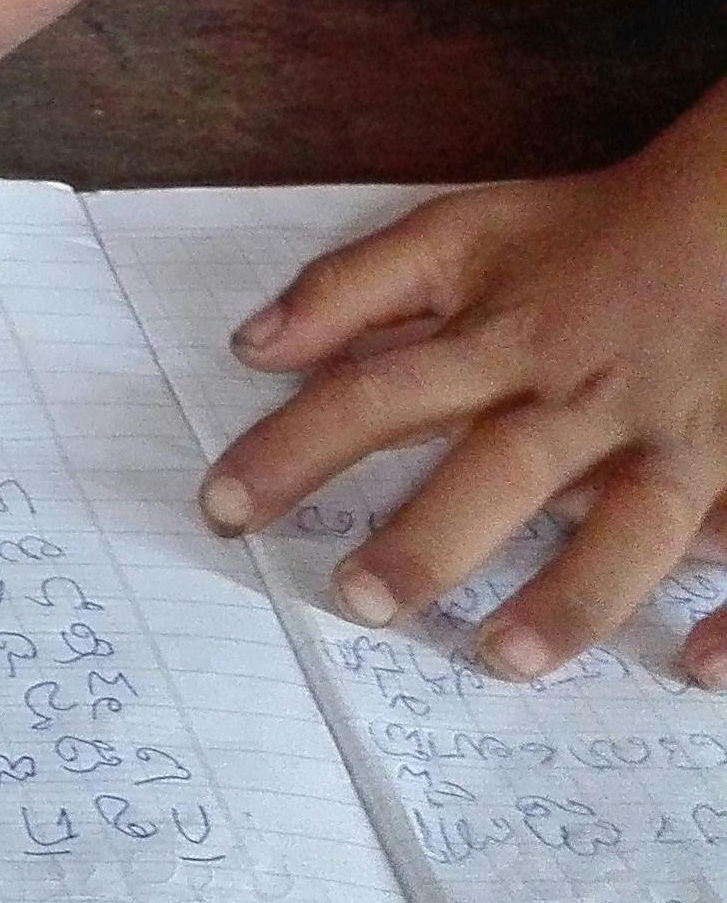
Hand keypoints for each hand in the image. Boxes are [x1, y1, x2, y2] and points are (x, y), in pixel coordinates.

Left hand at [204, 115, 726, 681]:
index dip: (293, 450)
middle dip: (428, 541)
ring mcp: (678, 439)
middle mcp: (584, 394)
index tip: (223, 507)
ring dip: (569, 598)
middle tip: (358, 603)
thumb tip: (250, 346)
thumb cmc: (584, 233)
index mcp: (503, 339)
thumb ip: (350, 286)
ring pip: (630, 529)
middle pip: (500, 472)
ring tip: (500, 659)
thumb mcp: (458, 232)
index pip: (376, 396)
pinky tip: (697, 669)